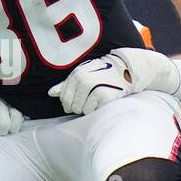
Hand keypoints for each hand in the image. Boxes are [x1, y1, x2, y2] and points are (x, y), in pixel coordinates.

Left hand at [47, 47, 177, 114]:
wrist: (130, 69)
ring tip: (100, 96)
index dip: (71, 103)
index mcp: (76, 74)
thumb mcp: (85, 73)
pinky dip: (99, 109)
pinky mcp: (104, 97)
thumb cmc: (105, 72)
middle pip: (72, 107)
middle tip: (93, 96)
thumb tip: (50, 93)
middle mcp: (83, 81)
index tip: (83, 97)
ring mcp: (93, 89)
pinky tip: (107, 99)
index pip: (64, 99)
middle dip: (81, 106)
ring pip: (83, 111)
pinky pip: (94, 111)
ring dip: (90, 108)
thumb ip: (67, 84)